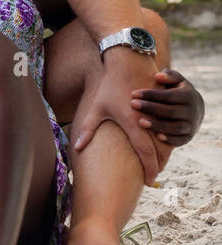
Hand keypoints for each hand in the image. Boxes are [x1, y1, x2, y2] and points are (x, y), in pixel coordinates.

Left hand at [71, 53, 162, 182]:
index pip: (145, 152)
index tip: (150, 181)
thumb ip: (88, 129)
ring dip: (164, 153)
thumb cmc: (109, 86)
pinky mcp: (162, 106)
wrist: (128, 62)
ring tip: (159, 166)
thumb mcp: (96, 108)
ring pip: (165, 138)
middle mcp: (148, 119)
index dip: (149, 167)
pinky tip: (162, 147)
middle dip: (158, 165)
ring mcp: (157, 112)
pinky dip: (166, 138)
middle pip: (159, 149)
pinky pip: (167, 126)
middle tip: (155, 179)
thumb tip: (77, 148)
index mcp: (132, 122)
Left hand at [130, 69, 203, 148]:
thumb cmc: (177, 91)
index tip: (133, 94)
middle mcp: (192, 111)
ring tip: (140, 122)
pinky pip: (180, 140)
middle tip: (133, 104)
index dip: (151, 95)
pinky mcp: (189, 137)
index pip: (168, 96)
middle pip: (170, 111)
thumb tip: (158, 76)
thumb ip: (169, 76)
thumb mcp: (176, 81)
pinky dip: (170, 139)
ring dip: (157, 125)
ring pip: (175, 127)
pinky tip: (156, 136)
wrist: (194, 109)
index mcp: (189, 96)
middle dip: (150, 108)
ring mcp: (192, 125)